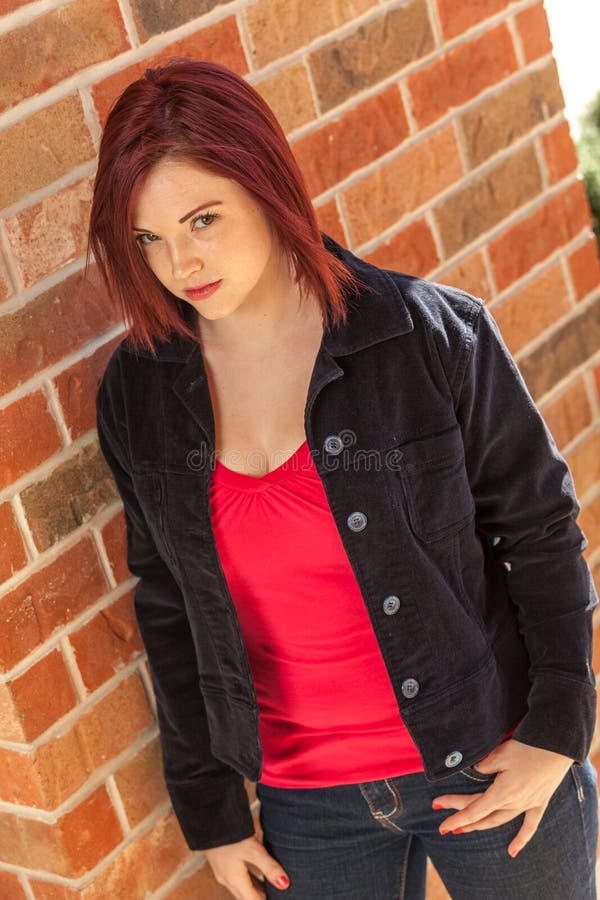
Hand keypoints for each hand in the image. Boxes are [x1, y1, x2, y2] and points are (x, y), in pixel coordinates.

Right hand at [205, 834, 289, 898]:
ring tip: (271, 888)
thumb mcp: (253, 850)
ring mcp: (223, 871)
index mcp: (235, 881)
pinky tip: (258, 873)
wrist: (209, 818)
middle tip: (276, 894)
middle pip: (247, 897)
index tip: (278, 898)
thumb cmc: (230, 834)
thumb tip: (284, 884)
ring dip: (256, 890)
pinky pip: (237, 878)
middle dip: (261, 898)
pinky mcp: (222, 862)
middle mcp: (227, 879)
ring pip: (242, 888)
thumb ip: (269, 867)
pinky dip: (250, 880)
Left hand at [431, 739, 573, 857]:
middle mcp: (514, 803)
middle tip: (443, 824)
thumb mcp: (500, 754)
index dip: (456, 818)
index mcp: (502, 792)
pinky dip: (521, 839)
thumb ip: (483, 766)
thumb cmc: (527, 747)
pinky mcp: (539, 802)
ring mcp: (527, 805)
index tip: (442, 827)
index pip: (474, 809)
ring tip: (464, 830)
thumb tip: (474, 772)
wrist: (557, 746)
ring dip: (481, 826)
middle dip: (462, 819)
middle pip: (483, 814)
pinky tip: (512, 852)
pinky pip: (530, 826)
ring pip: (499, 820)